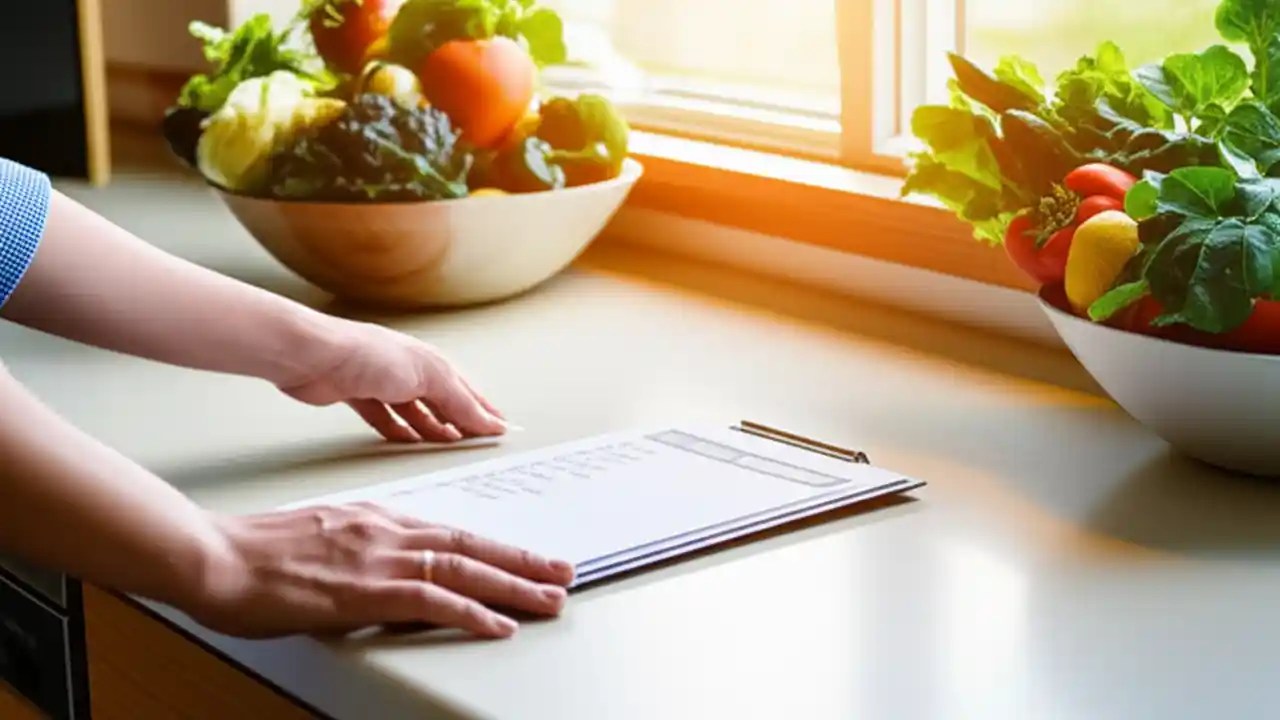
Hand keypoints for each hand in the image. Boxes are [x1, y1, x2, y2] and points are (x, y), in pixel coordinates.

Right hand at [191, 503, 574, 638]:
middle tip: (563, 573)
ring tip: (550, 599)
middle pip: (470, 545)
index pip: (450, 532)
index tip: (525, 557)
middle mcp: (386, 531)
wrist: (214, 556)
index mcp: (376, 519)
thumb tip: (383, 567)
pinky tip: (498, 624)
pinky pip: (431, 600)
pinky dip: (471, 612)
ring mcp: (378, 558)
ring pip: (463, 568)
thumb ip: (359, 549)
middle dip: (522, 562)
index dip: (493, 547)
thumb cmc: (254, 553)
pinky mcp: (363, 589)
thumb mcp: (320, 538)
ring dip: (513, 586)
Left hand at [280, 320, 507, 442]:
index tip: (499, 429)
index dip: (483, 410)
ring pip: (414, 411)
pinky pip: (384, 417)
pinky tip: (406, 441)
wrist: (316, 356)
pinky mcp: (358, 395)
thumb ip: (460, 402)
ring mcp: (383, 382)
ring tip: (444, 447)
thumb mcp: (429, 377)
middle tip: (474, 443)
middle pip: (441, 401)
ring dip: (431, 429)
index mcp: (430, 361)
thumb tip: (489, 421)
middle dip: (459, 421)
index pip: (465, 391)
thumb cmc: (369, 355)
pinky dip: (398, 430)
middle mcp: (408, 369)